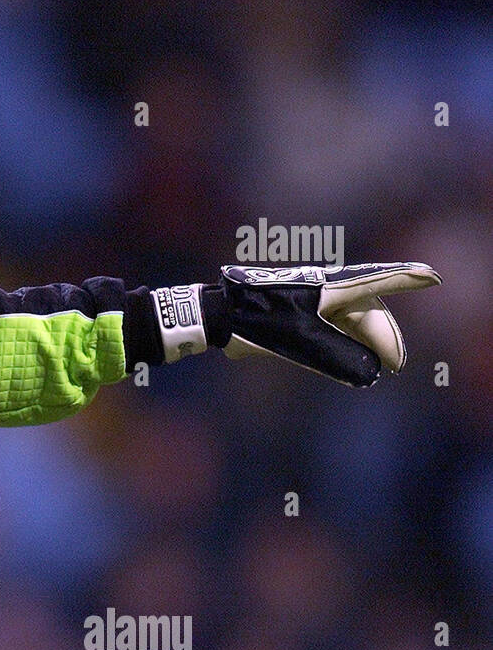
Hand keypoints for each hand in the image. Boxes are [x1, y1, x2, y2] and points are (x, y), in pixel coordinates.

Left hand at [216, 263, 441, 387]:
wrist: (218, 315)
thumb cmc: (257, 323)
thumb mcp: (300, 343)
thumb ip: (338, 357)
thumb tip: (371, 371)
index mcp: (327, 288)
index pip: (375, 282)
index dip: (405, 280)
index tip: (432, 277)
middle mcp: (324, 289)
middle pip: (365, 309)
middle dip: (384, 335)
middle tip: (396, 364)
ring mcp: (311, 299)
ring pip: (350, 318)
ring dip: (365, 340)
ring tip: (382, 366)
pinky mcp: (299, 310)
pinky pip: (332, 324)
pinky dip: (346, 341)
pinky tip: (354, 360)